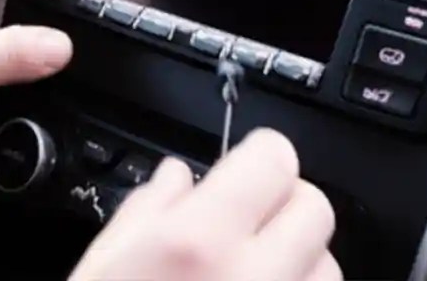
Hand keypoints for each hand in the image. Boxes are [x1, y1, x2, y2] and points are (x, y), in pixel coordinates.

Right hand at [72, 130, 340, 280]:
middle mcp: (253, 280)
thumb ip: (143, 211)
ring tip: (250, 276)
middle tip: (247, 224)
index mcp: (196, 243)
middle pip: (314, 208)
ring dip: (298, 263)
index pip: (274, 159)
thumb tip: (176, 179)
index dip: (259, 158)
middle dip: (284, 207)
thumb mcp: (100, 267)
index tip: (244, 168)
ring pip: (326, 266)